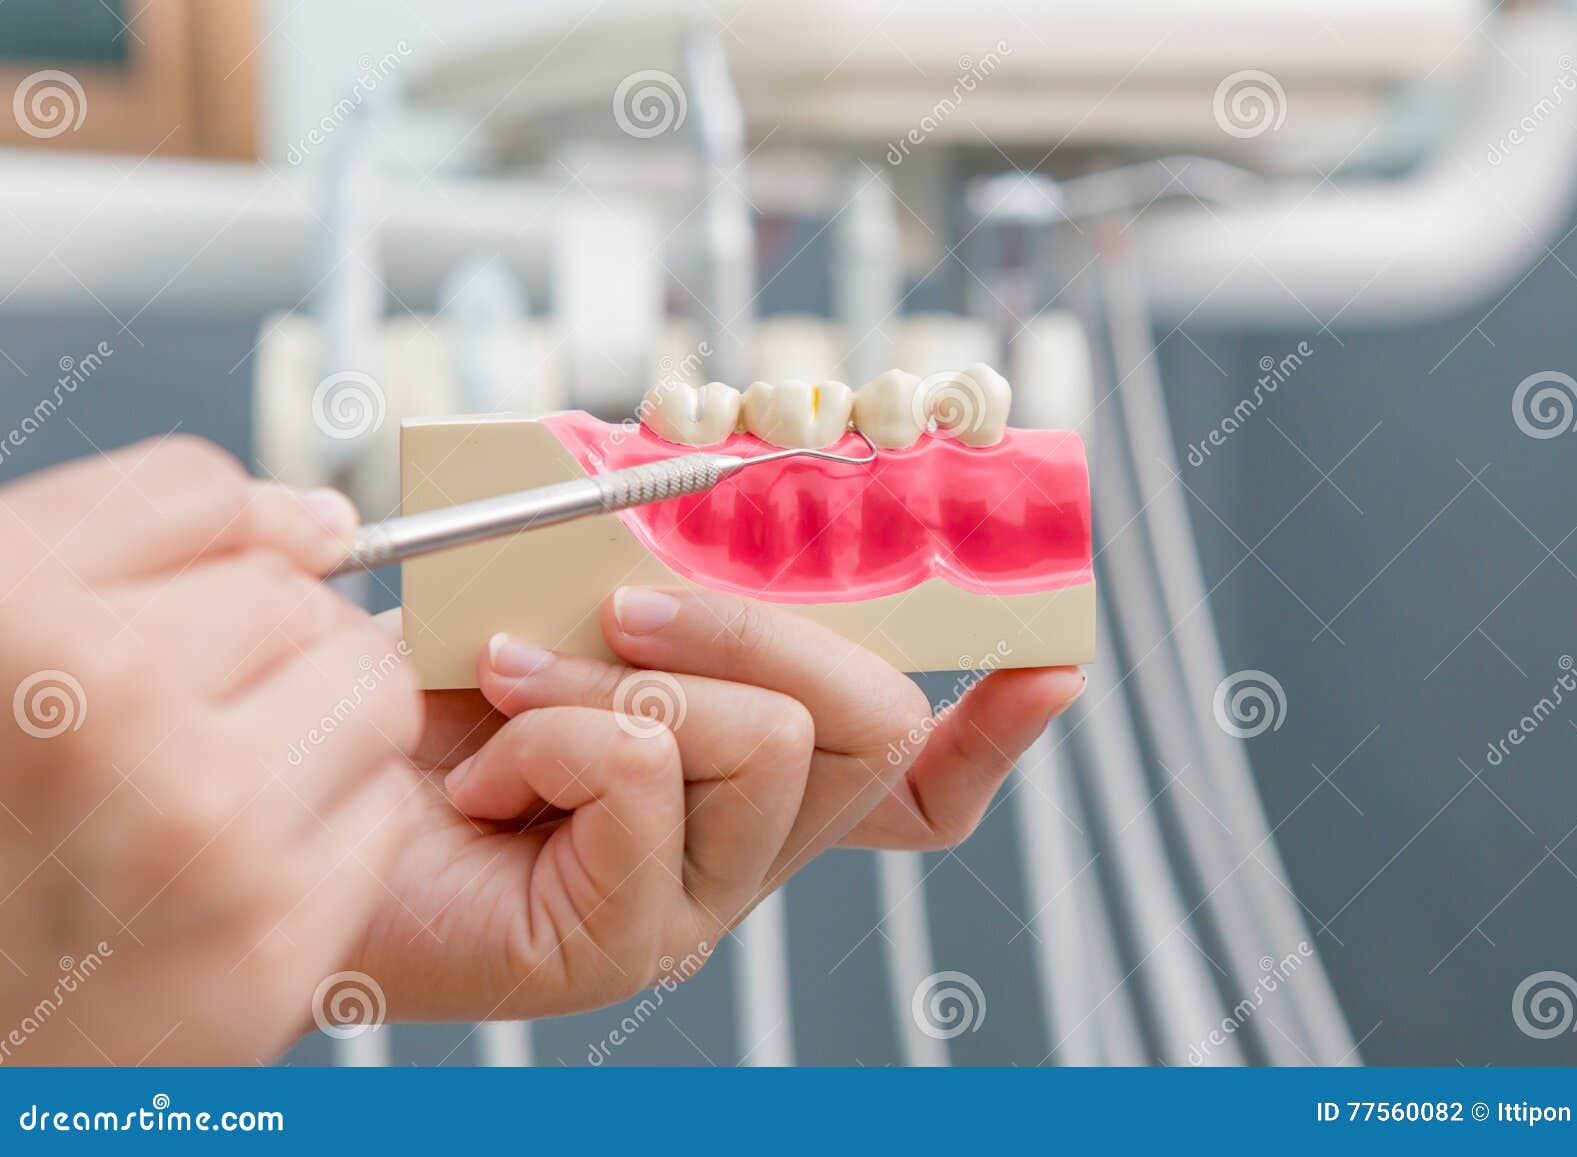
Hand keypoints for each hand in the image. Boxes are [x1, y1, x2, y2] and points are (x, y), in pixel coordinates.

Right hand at [0, 437, 421, 1063]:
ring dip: (328, 720)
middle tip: (203, 712)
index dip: (217, 536)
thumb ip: (132, 542)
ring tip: (239, 777)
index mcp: (16, 614)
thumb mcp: (1, 640)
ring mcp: (203, 824)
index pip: (203, 489)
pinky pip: (385, 809)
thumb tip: (324, 520)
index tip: (203, 588)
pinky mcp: (274, 937)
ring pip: (372, 686)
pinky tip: (254, 858)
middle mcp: (108, 703)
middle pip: (298, 595)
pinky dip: (339, 824)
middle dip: (272, 640)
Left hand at [352, 586, 1082, 1022]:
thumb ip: (668, 567)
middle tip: (632, 605)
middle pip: (871, 727)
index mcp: (749, 772)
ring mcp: (697, 901)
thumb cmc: (430, 694)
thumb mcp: (570, 600)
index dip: (995, 727)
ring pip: (776, 742)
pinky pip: (652, 779)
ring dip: (625, 675)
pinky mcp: (627, 941)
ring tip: (515, 682)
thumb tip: (738, 493)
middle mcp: (748, 845)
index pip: (912, 777)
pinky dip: (556, 730)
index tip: (1052, 659)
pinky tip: (487, 763)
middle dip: (762, 629)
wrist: (304, 786)